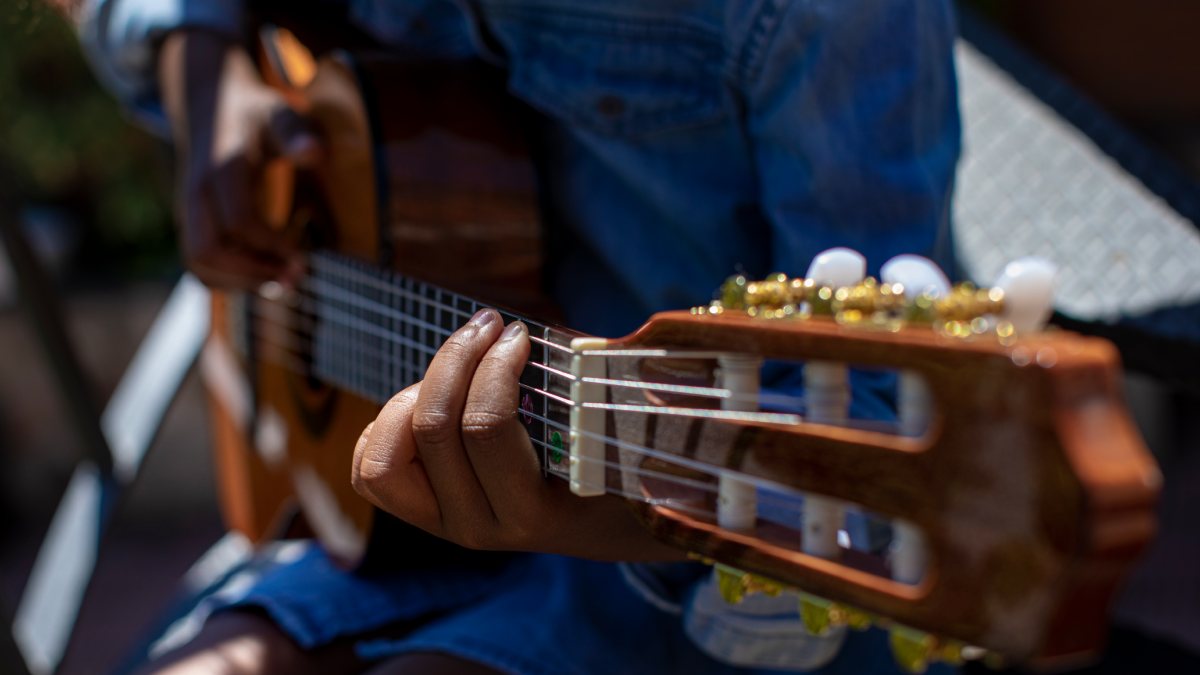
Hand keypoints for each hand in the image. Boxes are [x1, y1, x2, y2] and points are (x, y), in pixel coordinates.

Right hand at [158, 31, 318, 288]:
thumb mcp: (279, 114)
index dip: (273, 245)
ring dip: (239, 282)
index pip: (239, 222)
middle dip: (252, 272)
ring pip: (198, 263)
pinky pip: (197, 264)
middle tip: (295, 279)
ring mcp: (188, 211)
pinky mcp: (190, 223)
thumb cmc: (254, 114)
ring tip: (282, 283)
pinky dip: (227, 280)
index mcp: (221, 171)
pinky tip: (261, 277)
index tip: (305, 255)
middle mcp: (197, 195)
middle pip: (208, 250)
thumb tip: (315, 152)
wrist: (211, 107)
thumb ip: (296, 134)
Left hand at [352, 309, 684, 560]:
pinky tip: (429, 398)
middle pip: (432, 427)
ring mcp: (444, 524)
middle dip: (456, 358)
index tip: (520, 333)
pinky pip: (370, 470)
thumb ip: (591, 388)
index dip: (494, 366)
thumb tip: (561, 326)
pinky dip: (387, 426)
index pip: (484, 428)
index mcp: (531, 513)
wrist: (606, 526)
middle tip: (489, 324)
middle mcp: (479, 527)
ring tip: (458, 368)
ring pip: (385, 455)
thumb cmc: (618, 466)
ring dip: (415, 395)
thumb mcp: (617, 437)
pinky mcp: (422, 512)